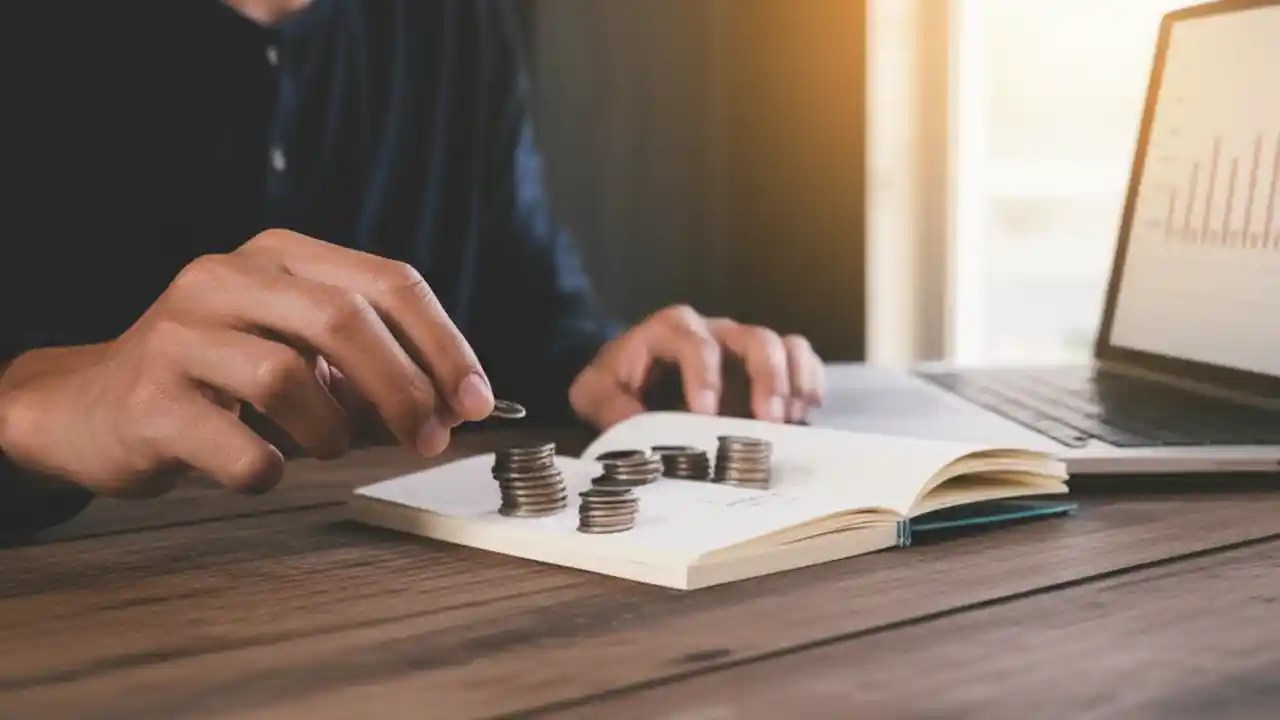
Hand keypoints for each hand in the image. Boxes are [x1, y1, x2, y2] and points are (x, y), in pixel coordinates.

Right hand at [0, 229, 493, 497]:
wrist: (93, 407)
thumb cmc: (220, 380)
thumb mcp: (299, 351)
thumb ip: (371, 370)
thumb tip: (455, 407)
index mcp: (279, 257)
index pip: (389, 281)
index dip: (444, 345)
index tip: (477, 401)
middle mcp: (227, 279)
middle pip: (346, 320)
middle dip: (406, 389)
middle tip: (431, 439)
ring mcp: (180, 334)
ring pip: (290, 377)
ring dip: (332, 431)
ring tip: (324, 445)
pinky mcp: (150, 400)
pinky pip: (242, 448)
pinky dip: (272, 469)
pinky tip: (264, 466)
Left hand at [569, 304, 824, 428]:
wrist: (629, 379)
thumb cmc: (615, 383)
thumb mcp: (594, 392)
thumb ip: (607, 404)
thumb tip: (635, 424)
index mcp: (671, 331)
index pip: (695, 344)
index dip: (704, 377)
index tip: (706, 415)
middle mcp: (715, 332)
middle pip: (753, 338)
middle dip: (765, 379)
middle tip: (768, 422)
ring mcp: (743, 347)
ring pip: (782, 345)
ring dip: (793, 382)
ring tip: (791, 420)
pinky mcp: (764, 366)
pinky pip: (799, 358)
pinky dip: (809, 380)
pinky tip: (808, 409)